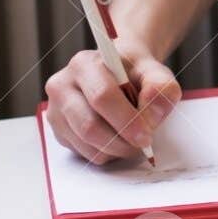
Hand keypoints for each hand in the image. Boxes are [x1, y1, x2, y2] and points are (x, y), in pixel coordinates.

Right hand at [44, 38, 180, 164]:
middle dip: (121, 141)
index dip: (126, 120)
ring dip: (115, 150)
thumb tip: (150, 117)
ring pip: (86, 144)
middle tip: (143, 144)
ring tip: (133, 138)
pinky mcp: (58, 131)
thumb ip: (161, 89)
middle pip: (89, 126)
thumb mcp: (156, 72)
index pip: (102, 96)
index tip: (146, 135)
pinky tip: (117, 138)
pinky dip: (106, 153)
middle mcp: (62, 86)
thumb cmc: (135, 73)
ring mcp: (56, 110)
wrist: (120, 74)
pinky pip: (83, 153)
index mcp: (84, 64)